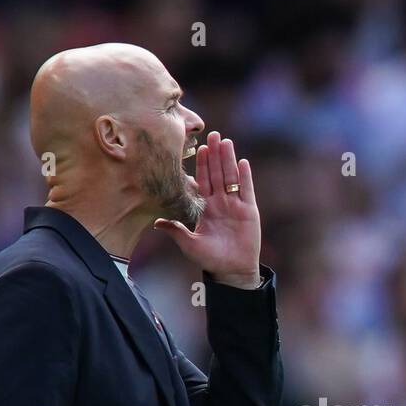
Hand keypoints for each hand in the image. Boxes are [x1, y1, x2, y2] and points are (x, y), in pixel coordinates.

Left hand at [155, 130, 260, 288]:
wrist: (231, 271)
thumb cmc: (210, 259)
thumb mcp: (189, 244)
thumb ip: (176, 231)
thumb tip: (157, 222)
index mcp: (207, 208)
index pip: (204, 181)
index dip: (202, 165)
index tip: (199, 148)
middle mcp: (221, 203)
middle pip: (218, 174)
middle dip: (215, 155)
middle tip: (213, 135)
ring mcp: (236, 206)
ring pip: (232, 177)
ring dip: (229, 160)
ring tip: (226, 142)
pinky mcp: (249, 211)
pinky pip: (247, 190)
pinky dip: (245, 177)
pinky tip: (243, 162)